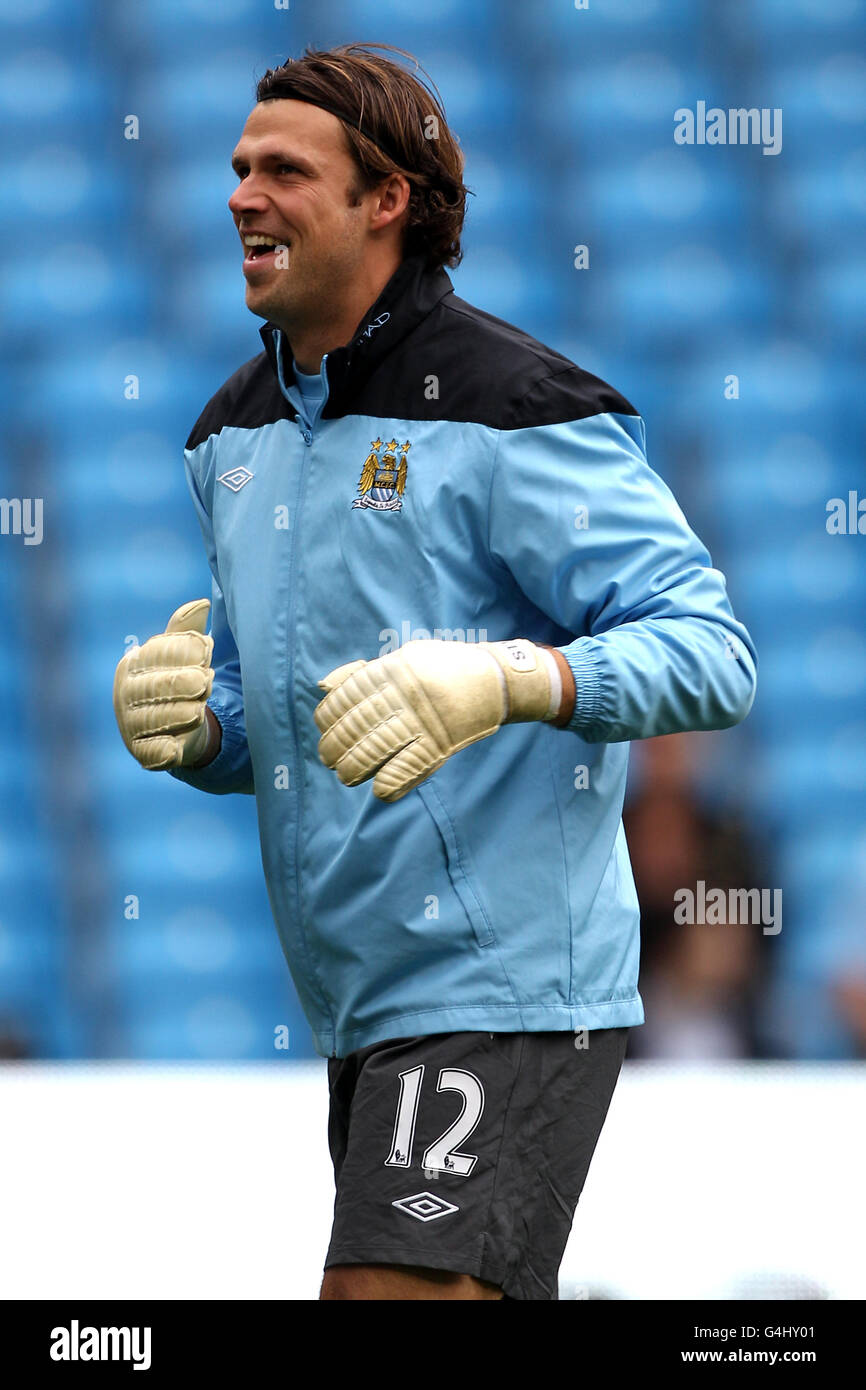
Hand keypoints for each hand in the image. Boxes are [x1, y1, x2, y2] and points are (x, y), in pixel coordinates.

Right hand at [113, 600, 214, 770]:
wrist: (181, 726)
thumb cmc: (179, 681)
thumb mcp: (184, 654)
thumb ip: (188, 631)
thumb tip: (200, 604)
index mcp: (133, 664)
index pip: (157, 654)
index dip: (184, 652)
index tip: (207, 649)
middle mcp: (126, 694)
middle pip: (157, 685)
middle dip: (184, 683)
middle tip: (206, 682)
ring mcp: (131, 725)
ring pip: (157, 718)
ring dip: (181, 714)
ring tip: (198, 710)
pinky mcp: (143, 753)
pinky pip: (151, 753)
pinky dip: (163, 752)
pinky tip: (174, 749)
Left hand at [314, 638, 561, 801]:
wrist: (493, 680)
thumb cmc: (441, 669)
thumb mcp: (401, 659)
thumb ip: (362, 674)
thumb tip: (322, 687)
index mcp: (389, 671)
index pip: (344, 699)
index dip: (327, 718)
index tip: (324, 729)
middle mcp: (402, 695)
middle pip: (354, 727)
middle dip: (334, 748)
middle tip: (330, 760)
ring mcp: (421, 721)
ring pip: (374, 750)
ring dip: (353, 769)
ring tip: (346, 776)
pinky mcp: (440, 744)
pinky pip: (407, 767)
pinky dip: (388, 783)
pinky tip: (378, 790)